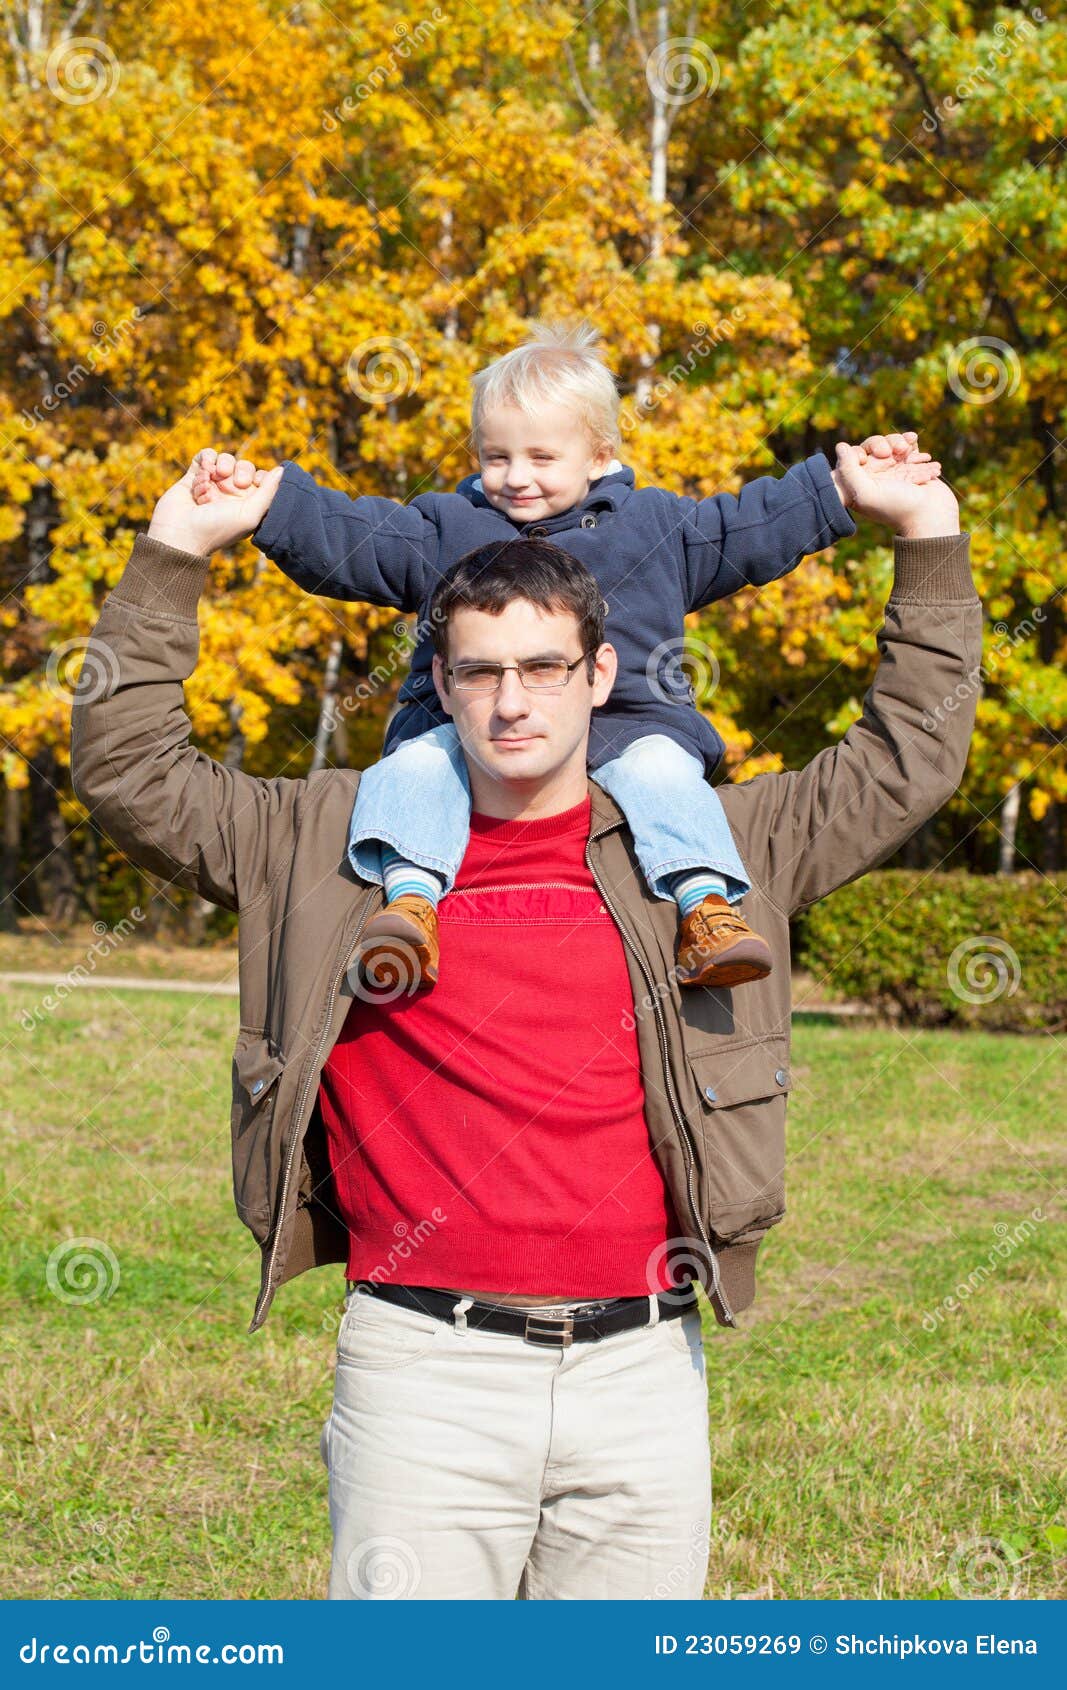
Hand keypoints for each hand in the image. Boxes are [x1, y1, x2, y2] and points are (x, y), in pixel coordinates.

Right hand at [146, 449, 282, 555]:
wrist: (179, 533)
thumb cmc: (217, 529)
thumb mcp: (249, 515)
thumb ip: (268, 492)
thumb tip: (282, 470)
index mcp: (247, 505)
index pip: (262, 480)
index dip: (260, 477)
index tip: (253, 484)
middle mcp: (231, 494)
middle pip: (244, 466)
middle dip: (240, 469)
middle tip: (234, 482)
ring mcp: (212, 484)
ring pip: (224, 459)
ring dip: (218, 467)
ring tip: (209, 482)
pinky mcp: (194, 476)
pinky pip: (205, 456)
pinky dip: (205, 460)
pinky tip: (202, 473)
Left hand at [830, 430, 939, 504]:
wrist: (932, 515)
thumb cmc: (898, 507)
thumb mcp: (866, 492)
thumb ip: (848, 471)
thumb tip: (841, 446)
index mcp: (859, 487)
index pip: (850, 459)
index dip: (857, 453)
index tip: (866, 460)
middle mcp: (875, 478)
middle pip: (871, 447)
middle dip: (881, 443)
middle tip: (890, 452)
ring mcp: (894, 471)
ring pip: (890, 443)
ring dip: (899, 442)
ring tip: (907, 450)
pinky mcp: (911, 466)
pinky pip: (908, 445)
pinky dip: (912, 444)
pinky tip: (920, 454)